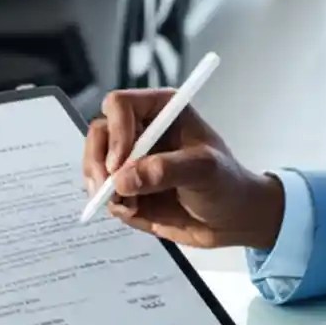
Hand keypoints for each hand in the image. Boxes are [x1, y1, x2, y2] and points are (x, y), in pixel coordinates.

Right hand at [83, 88, 284, 249]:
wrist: (231, 219)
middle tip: (110, 189)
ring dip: (104, 187)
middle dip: (98, 162)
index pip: (120, 105)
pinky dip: (114, 204)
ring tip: (131, 205)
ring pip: (94, 163)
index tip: (120, 164)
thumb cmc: (226, 183)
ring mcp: (129, 159)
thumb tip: (124, 180)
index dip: (116, 132)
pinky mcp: (126, 186)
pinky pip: (103, 192)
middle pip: (98, 132)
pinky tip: (136, 211)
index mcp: (161, 110)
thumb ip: (166, 170)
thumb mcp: (204, 170)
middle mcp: (140, 129)